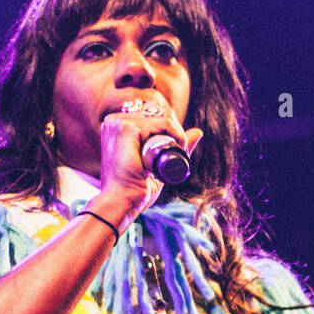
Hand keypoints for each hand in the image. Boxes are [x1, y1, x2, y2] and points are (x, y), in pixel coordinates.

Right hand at [99, 93, 202, 218]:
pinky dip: (175, 133)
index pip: (151, 114)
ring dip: (176, 132)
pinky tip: (179, 146)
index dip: (169, 127)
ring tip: (179, 151)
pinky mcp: (126, 128)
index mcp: (117, 127)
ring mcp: (118, 123)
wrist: (122, 203)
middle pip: (157, 111)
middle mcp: (115, 121)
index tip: (176, 146)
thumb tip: (198, 131)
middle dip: (174, 128)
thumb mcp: (157, 164)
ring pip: (161, 115)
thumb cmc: (135, 189)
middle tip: (180, 149)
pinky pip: (162, 122)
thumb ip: (175, 145)